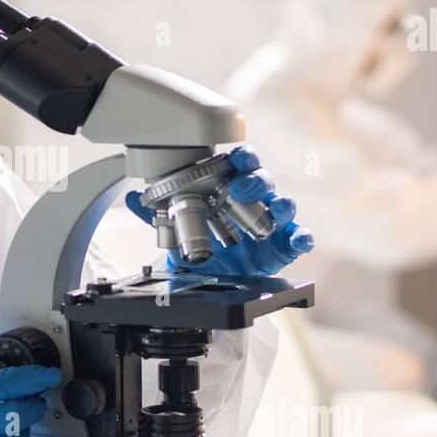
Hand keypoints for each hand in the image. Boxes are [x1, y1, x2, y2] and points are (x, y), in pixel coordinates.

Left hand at [126, 145, 313, 277]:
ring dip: (282, 204)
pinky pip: (299, 238)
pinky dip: (302, 237)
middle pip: (263, 180)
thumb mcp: (181, 230)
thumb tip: (133, 199)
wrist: (222, 278)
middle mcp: (256, 201)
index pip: (241, 164)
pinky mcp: (285, 246)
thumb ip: (158, 214)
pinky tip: (298, 239)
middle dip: (255, 180)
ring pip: (284, 205)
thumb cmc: (209, 244)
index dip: (242, 158)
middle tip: (240, 188)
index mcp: (233, 188)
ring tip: (277, 210)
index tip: (236, 158)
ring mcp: (273, 223)